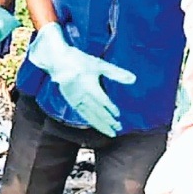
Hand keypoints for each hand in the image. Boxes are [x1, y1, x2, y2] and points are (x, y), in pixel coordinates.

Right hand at [27, 22, 136, 136]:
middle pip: (97, 112)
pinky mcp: (71, 101)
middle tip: (118, 128)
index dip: (111, 109)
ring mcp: (76, 100)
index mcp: (90, 87)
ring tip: (110, 132)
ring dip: (100, 124)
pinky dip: (90, 120)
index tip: (118, 115)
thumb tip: (133, 79)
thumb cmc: (80, 60)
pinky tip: (95, 124)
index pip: (103, 102)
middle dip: (108, 121)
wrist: (58, 60)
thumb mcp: (99, 64)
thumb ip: (116, 73)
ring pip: (89, 115)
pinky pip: (82, 113)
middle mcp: (83, 96)